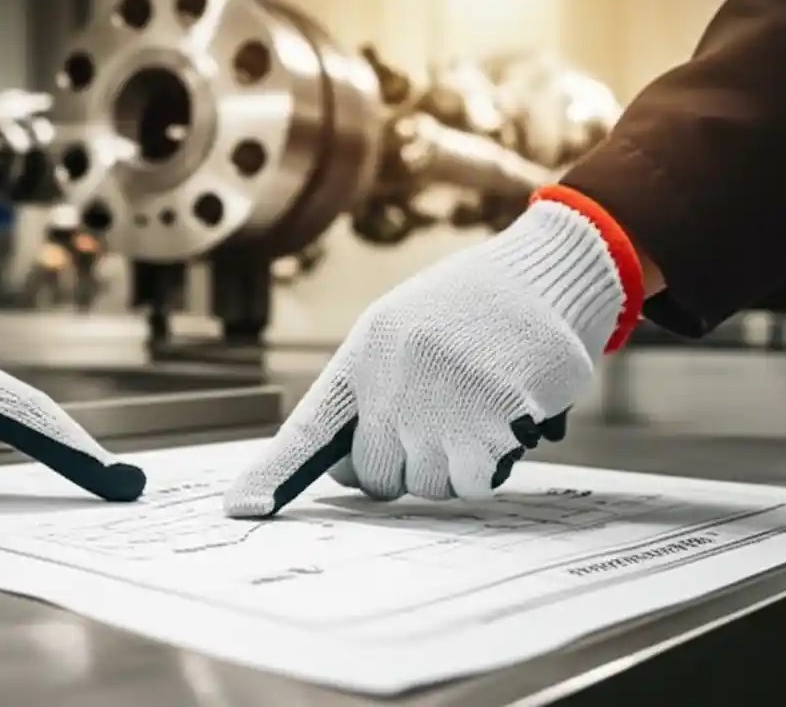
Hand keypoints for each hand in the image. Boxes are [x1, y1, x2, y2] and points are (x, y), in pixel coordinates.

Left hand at [225, 196, 629, 516]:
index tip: (243, 507)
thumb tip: (345, 470)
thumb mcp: (399, 333)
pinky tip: (500, 418)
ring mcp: (445, 405)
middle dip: (400, 464)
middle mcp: (396, 383)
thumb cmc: (466, 312)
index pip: (309, 428)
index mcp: (364, 356)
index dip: (273, 473)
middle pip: (375, 475)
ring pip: (429, 484)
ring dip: (450, 464)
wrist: (542, 278)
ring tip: (472, 408)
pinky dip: (488, 464)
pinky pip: (475, 481)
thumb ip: (368, 395)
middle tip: (433, 423)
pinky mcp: (495, 421)